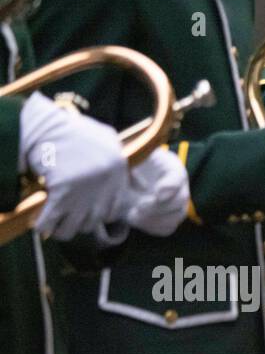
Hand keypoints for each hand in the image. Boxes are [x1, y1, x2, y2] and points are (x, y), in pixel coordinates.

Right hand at [20, 92, 129, 239]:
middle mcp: (105, 186)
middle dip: (80, 221)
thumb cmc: (73, 130)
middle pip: (94, 220)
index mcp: (118, 172)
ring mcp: (84, 192)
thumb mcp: (105, 138)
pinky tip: (39, 225)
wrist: (44, 125)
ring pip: (75, 227)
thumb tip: (137, 183)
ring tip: (55, 225)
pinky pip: (51, 222)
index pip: (113, 211)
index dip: (99, 214)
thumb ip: (119, 157)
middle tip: (68, 215)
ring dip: (63, 229)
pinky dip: (43, 227)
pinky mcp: (61, 194)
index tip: (87, 211)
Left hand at [117, 148, 189, 236]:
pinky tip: (134, 219)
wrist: (128, 175)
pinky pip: (166, 228)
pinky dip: (151, 227)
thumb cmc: (131, 162)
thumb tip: (128, 166)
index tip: (157, 194)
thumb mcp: (131, 156)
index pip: (177, 178)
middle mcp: (180, 187)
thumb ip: (132, 158)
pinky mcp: (169, 218)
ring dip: (153, 219)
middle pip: (179, 201)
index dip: (170, 187)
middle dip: (158, 207)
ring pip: (175, 218)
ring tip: (132, 215)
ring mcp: (177, 205)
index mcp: (172, 168)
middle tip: (138, 207)